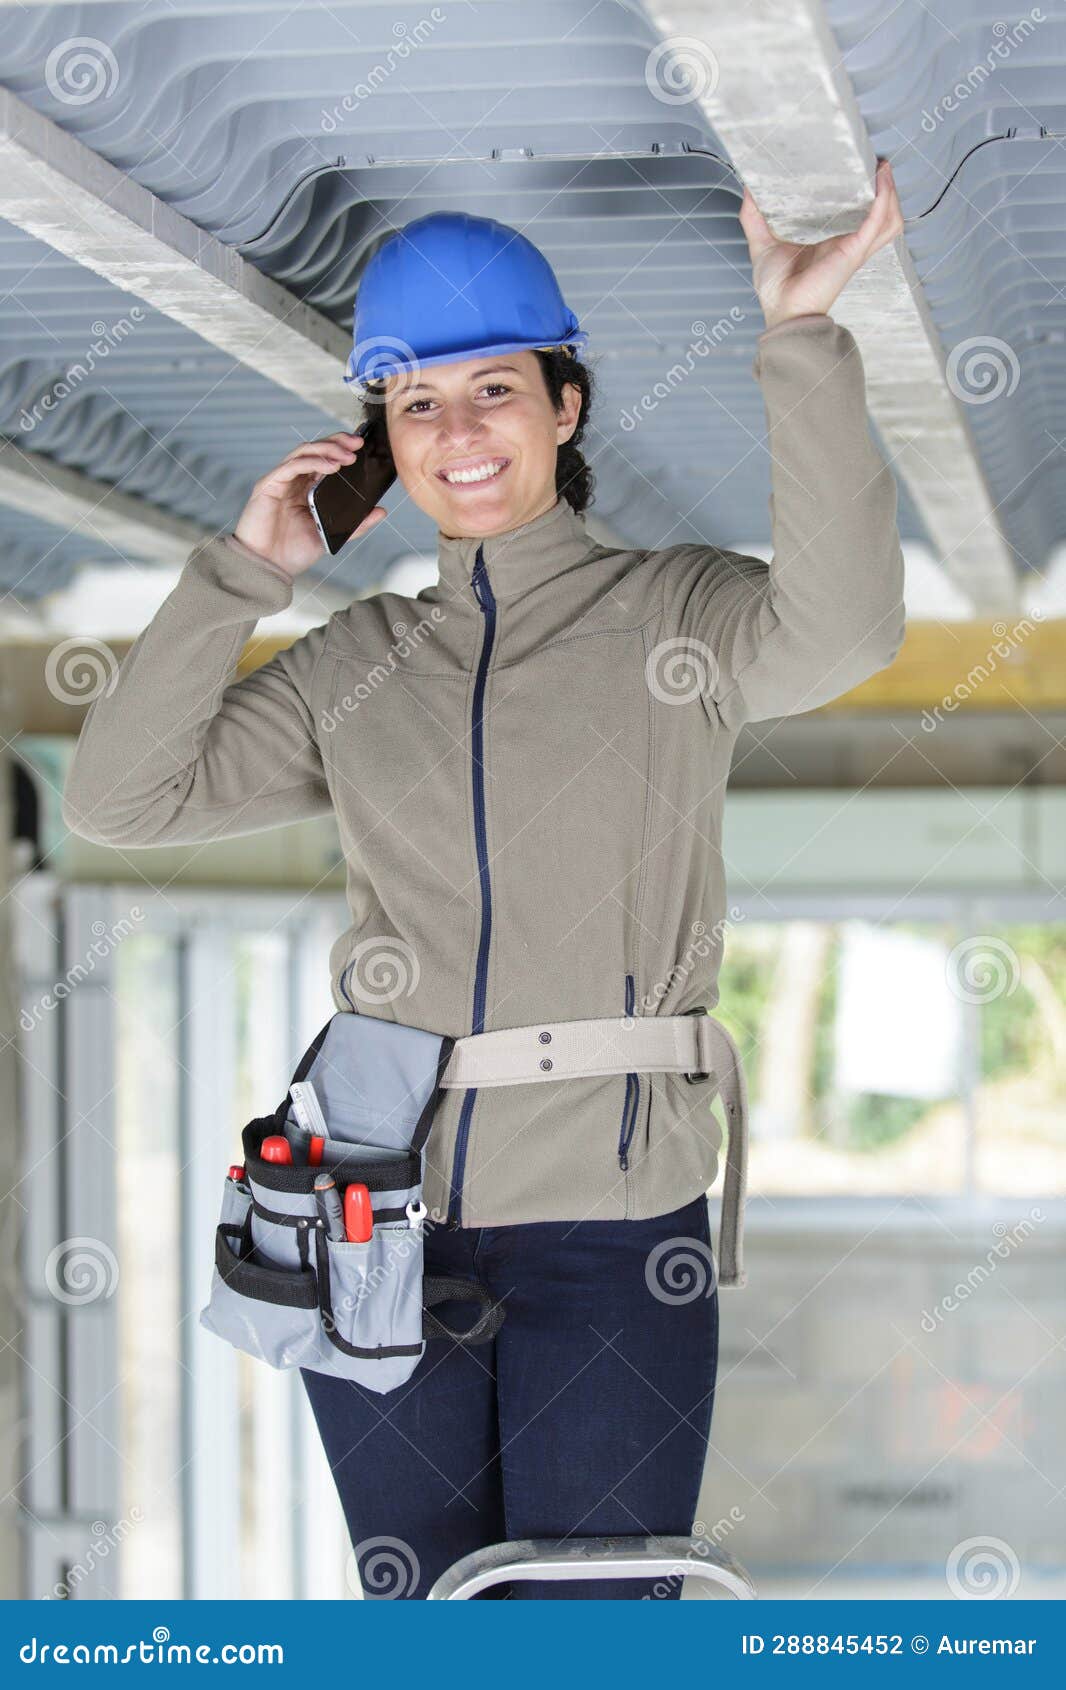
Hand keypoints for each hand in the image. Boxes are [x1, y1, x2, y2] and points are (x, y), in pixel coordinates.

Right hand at [233, 431, 387, 575]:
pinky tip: (331, 466)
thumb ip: (354, 524)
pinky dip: (313, 462)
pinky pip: (292, 466)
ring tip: (349, 456)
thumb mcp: (330, 536)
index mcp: (306, 489)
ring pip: (304, 452)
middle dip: (337, 442)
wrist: (267, 568)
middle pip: (314, 449)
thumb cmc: (292, 553)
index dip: (341, 448)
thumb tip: (380, 510)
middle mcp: (293, 480)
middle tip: (358, 443)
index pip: (324, 458)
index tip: (362, 447)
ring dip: (328, 449)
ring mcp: (280, 480)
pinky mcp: (268, 485)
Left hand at [740, 157, 903, 330]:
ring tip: (882, 170)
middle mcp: (846, 243)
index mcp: (831, 241)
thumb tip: (749, 189)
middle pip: (881, 216)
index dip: (863, 193)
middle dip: (885, 190)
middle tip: (875, 165)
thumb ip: (754, 216)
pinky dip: (883, 201)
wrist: (782, 312)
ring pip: (887, 219)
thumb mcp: (763, 243)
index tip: (859, 167)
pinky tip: (882, 183)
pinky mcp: (853, 252)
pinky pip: (877, 223)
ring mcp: (853, 248)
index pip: (857, 215)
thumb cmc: (777, 290)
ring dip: (890, 194)